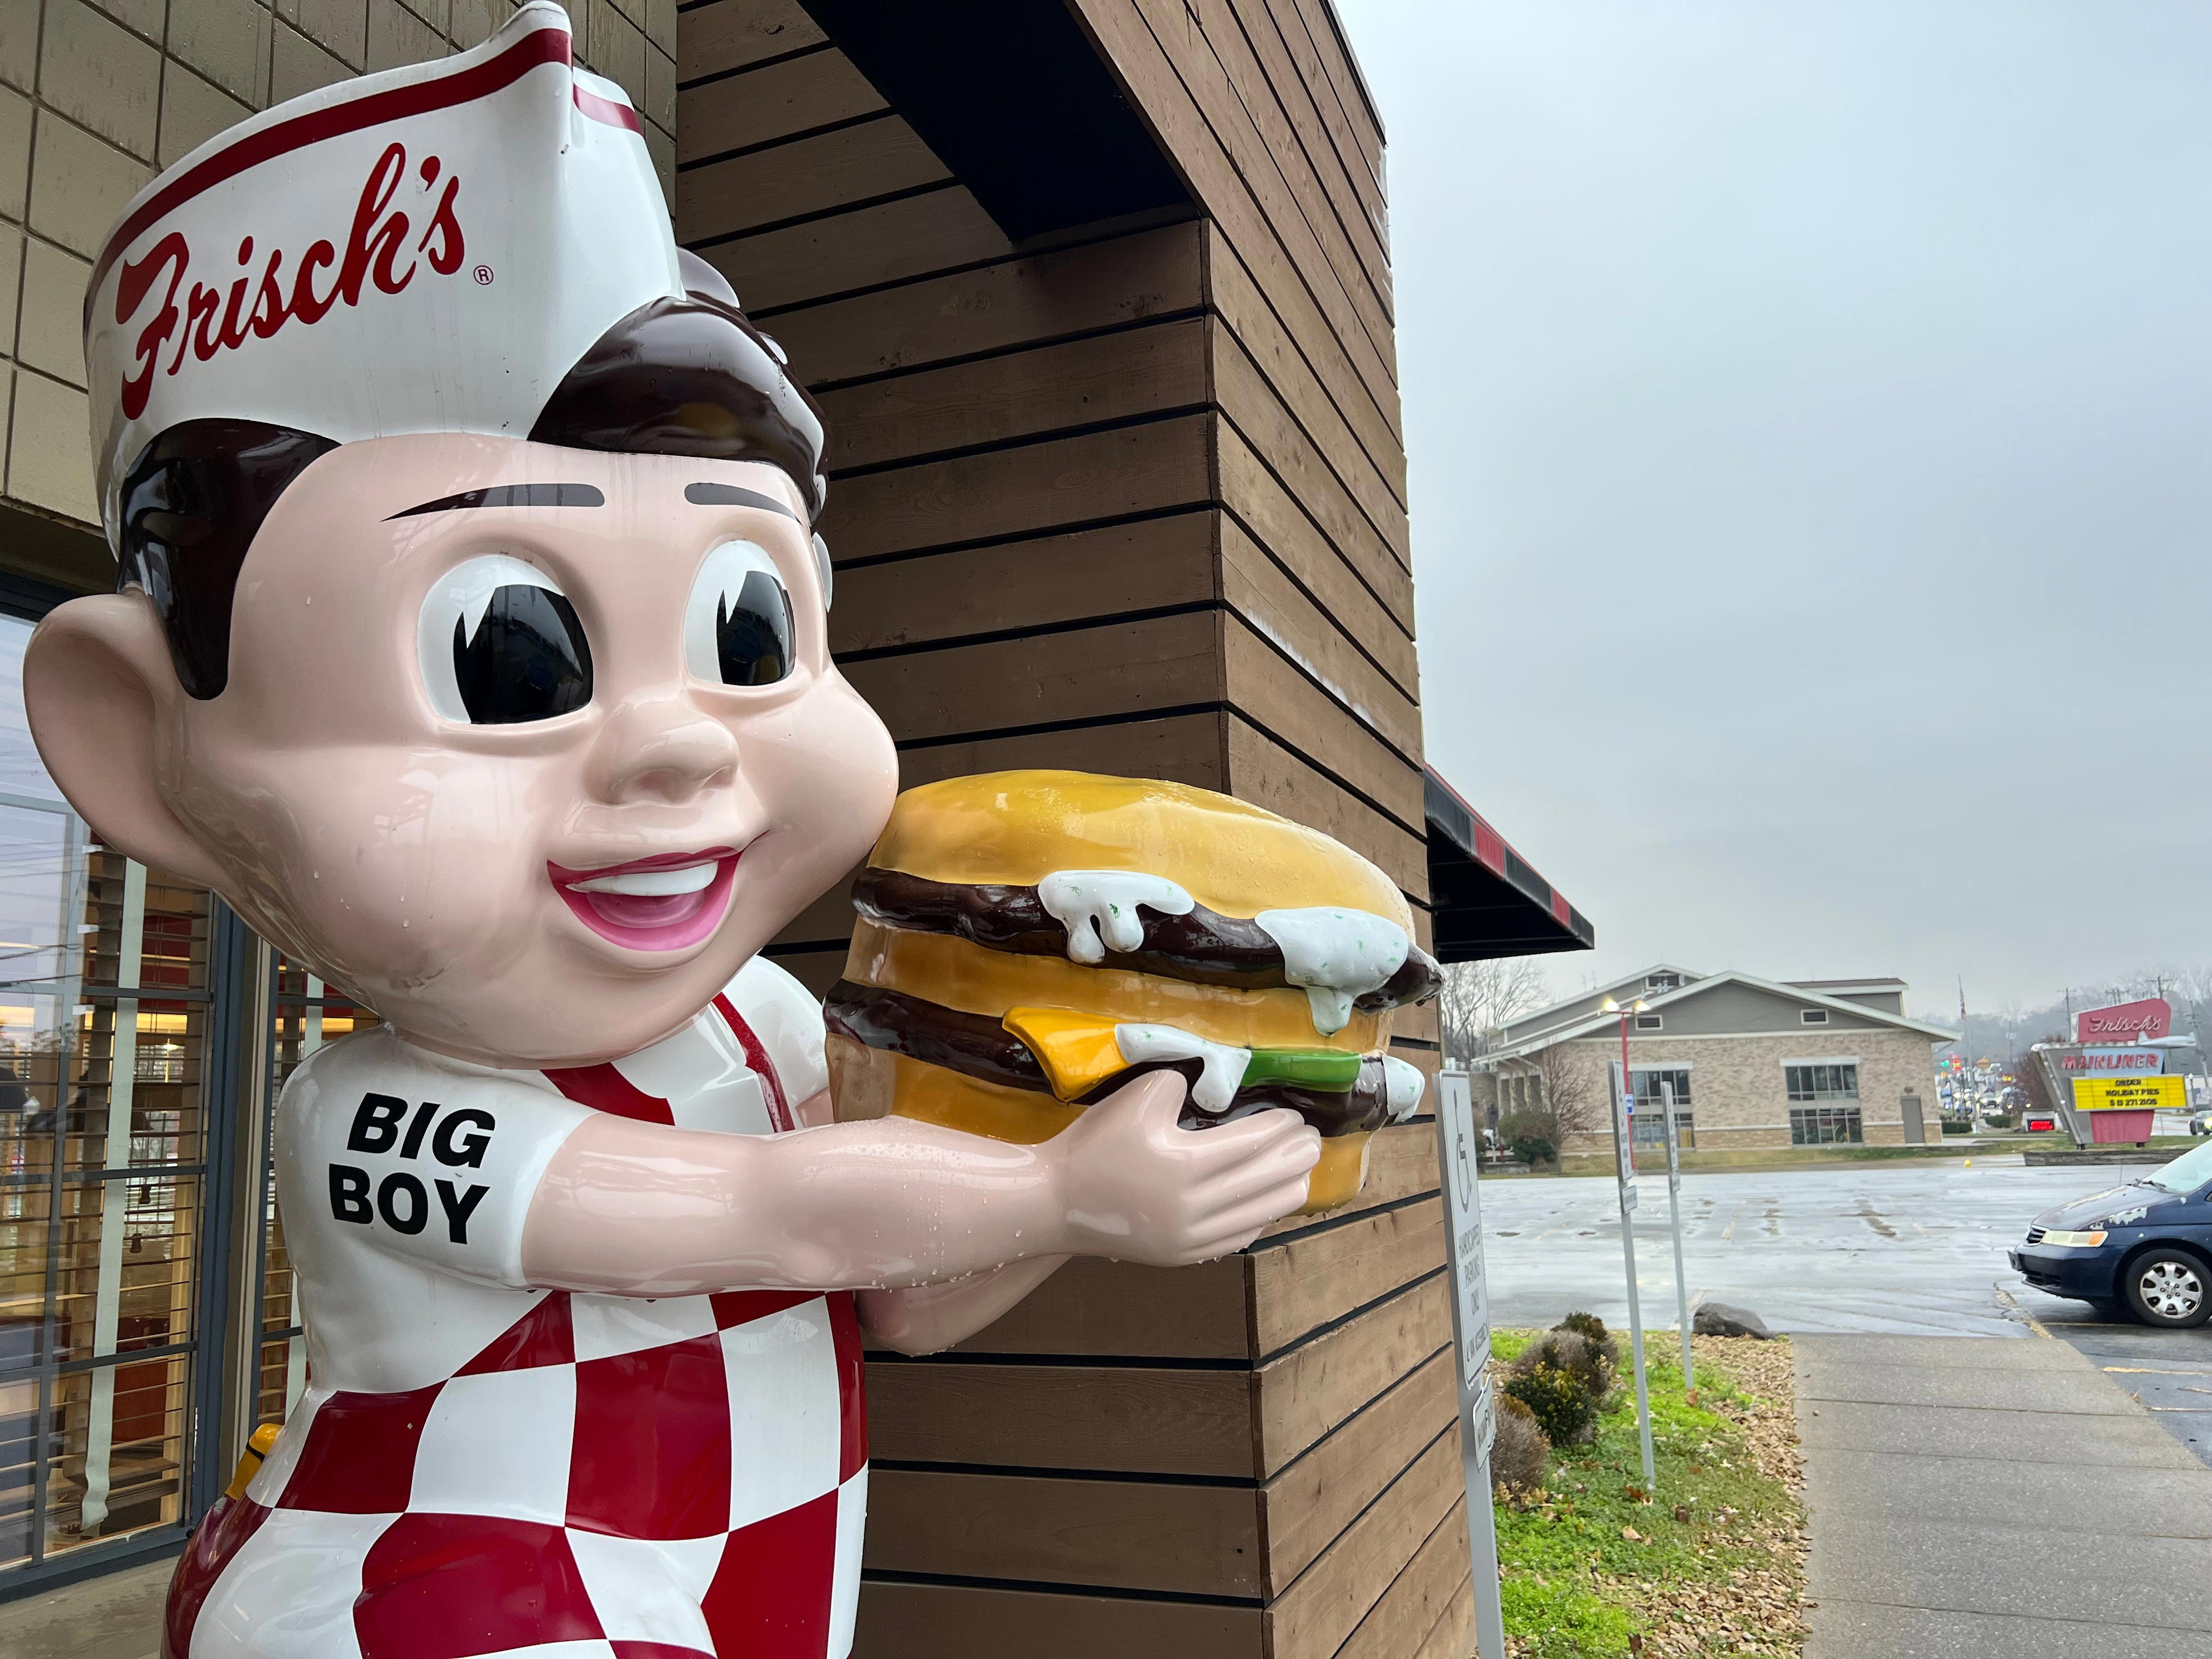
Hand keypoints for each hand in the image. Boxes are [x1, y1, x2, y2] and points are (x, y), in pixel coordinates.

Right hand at [1054, 1071, 1321, 1265]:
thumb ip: (1181, 1085)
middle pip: (1264, 1182)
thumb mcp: (1135, 1098)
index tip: (1296, 1118)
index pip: (1250, 1146)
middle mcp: (1195, 1208)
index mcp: (1185, 1166)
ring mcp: (1191, 1238)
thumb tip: (1216, 1089)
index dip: (1279, 1131)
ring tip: (1301, 1172)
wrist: (1055, 1203)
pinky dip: (1261, 1218)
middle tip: (1313, 1141)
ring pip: (1258, 1215)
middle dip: (1295, 1159)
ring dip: (1286, 1190)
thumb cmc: (1093, 1145)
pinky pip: (1237, 1238)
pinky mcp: (1183, 1256)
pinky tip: (1270, 1205)